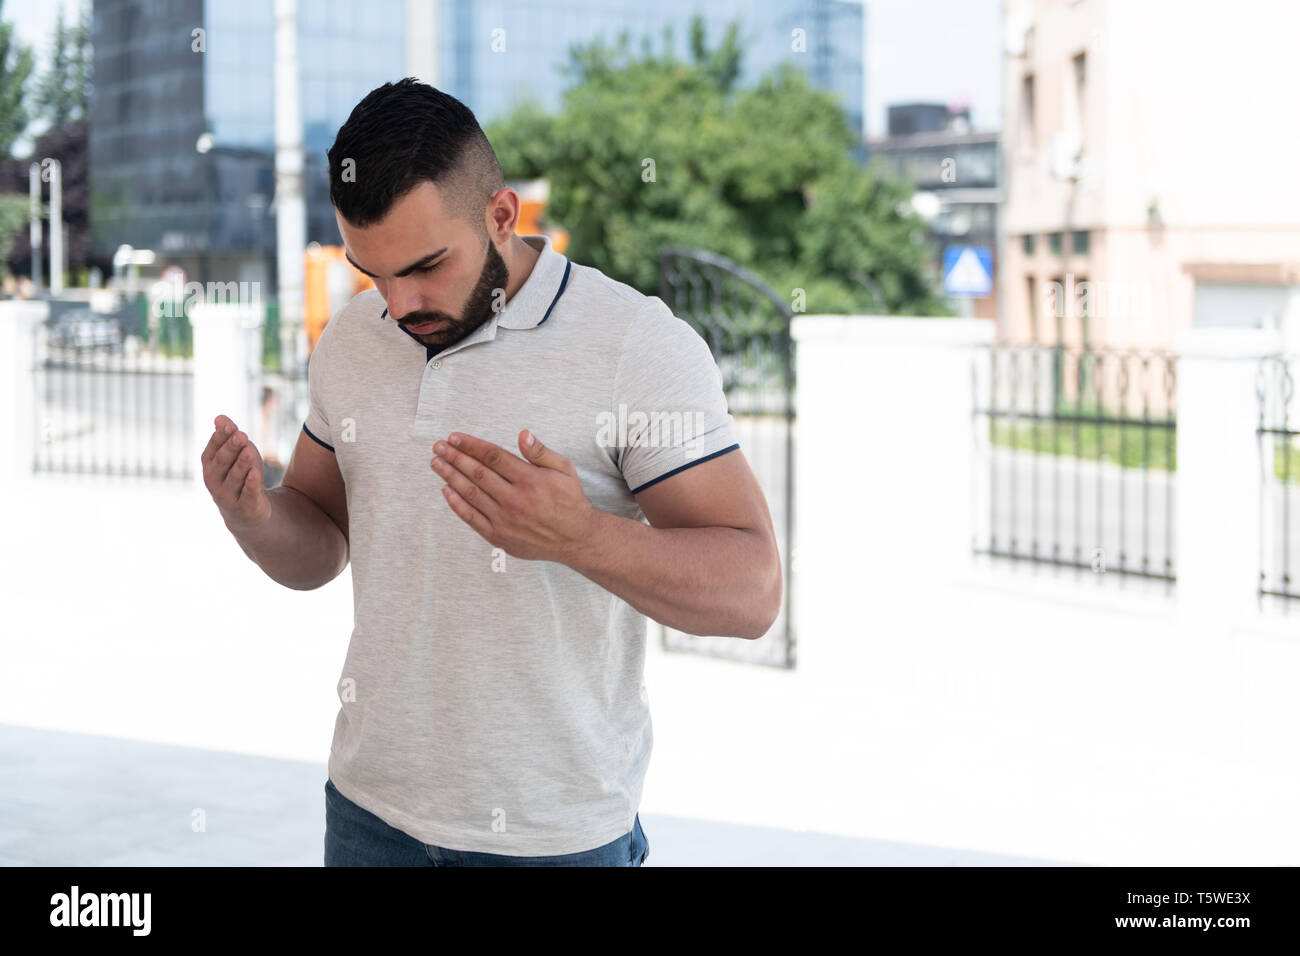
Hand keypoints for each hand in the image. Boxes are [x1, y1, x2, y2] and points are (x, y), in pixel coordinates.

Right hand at [202, 414, 271, 530]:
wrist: (245, 512)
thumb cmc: (240, 476)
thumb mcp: (236, 455)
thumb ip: (227, 437)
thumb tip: (220, 417)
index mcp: (210, 465)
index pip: (213, 448)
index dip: (221, 436)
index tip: (230, 424)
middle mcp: (214, 481)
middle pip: (222, 462)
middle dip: (231, 448)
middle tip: (241, 435)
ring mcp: (227, 496)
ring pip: (234, 478)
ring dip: (242, 464)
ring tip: (249, 451)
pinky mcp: (244, 507)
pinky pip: (247, 494)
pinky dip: (250, 484)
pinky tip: (255, 473)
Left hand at [430, 429, 599, 562]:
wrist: (575, 539)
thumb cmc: (569, 500)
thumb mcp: (564, 469)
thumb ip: (541, 452)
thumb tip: (523, 434)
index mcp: (530, 479)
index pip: (493, 456)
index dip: (471, 445)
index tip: (455, 437)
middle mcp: (515, 499)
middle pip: (477, 473)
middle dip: (455, 457)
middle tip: (438, 447)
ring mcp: (505, 519)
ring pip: (471, 494)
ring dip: (450, 476)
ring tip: (436, 463)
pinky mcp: (499, 536)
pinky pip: (472, 518)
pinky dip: (457, 504)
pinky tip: (446, 490)